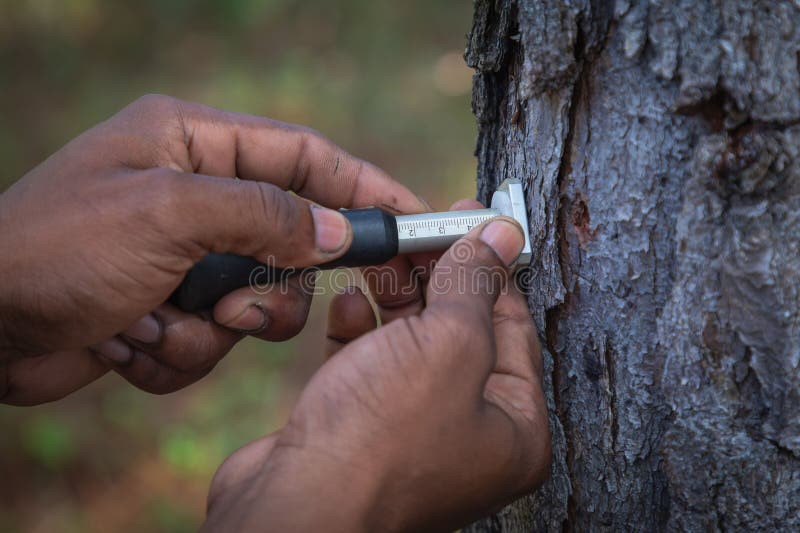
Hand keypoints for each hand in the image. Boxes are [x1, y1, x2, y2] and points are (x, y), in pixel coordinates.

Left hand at [0, 95, 424, 403]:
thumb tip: (341, 232)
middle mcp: (193, 196)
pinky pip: (211, 340)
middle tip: (240, 309)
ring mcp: (181, 257)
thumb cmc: (55, 248)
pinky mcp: (166, 308)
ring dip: (213, 328)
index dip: (361, 185)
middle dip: (270, 287)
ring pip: (255, 301)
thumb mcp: (169, 213)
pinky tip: (122, 343)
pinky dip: (174, 353)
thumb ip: (267, 214)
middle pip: (288, 240)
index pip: (304, 156)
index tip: (408, 218)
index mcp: (192, 145)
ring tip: (160, 324)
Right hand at [205, 210, 550, 531]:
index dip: (490, 263)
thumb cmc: (381, 438)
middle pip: (461, 329)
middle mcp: (469, 432)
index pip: (513, 323)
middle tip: (415, 225)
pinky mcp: (362, 426)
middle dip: (436, 273)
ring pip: (411, 342)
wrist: (293, 508)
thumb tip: (504, 233)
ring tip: (378, 253)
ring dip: (394, 295)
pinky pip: (371, 364)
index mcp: (513, 425)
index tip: (468, 214)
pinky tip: (348, 306)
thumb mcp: (448, 343)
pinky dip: (361, 330)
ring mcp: (413, 431)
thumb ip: (476, 284)